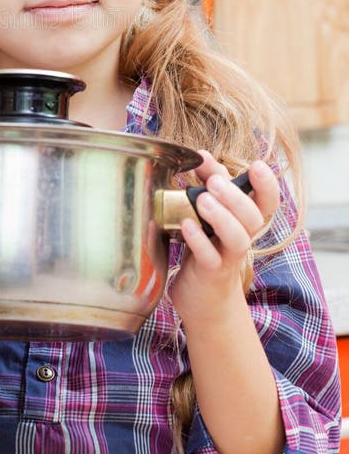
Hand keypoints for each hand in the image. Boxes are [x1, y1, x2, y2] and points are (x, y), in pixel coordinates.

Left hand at [170, 150, 279, 324]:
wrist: (203, 299)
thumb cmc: (208, 246)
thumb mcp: (211, 212)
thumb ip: (209, 182)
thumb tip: (201, 154)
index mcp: (245, 221)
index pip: (267, 202)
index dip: (268, 184)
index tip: (257, 165)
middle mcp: (242, 238)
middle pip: (253, 218)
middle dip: (236, 197)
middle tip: (215, 181)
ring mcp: (227, 257)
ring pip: (237, 238)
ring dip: (221, 217)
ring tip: (202, 200)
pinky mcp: (210, 273)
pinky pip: (209, 257)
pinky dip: (198, 241)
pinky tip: (186, 225)